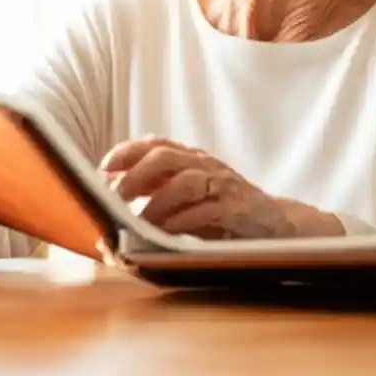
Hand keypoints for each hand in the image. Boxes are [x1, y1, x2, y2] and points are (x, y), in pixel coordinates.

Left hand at [100, 137, 296, 238]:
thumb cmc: (220, 209)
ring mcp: (223, 185)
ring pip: (186, 182)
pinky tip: (168, 232)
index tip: (103, 168)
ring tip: (140, 222)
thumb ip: (155, 188)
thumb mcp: (186, 194)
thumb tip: (112, 188)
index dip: (127, 152)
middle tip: (116, 196)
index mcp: (191, 158)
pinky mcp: (238, 208)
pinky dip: (184, 220)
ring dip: (158, 202)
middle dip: (135, 175)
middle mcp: (205, 165)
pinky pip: (208, 210)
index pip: (155, 144)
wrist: (272, 223)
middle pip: (165, 157)